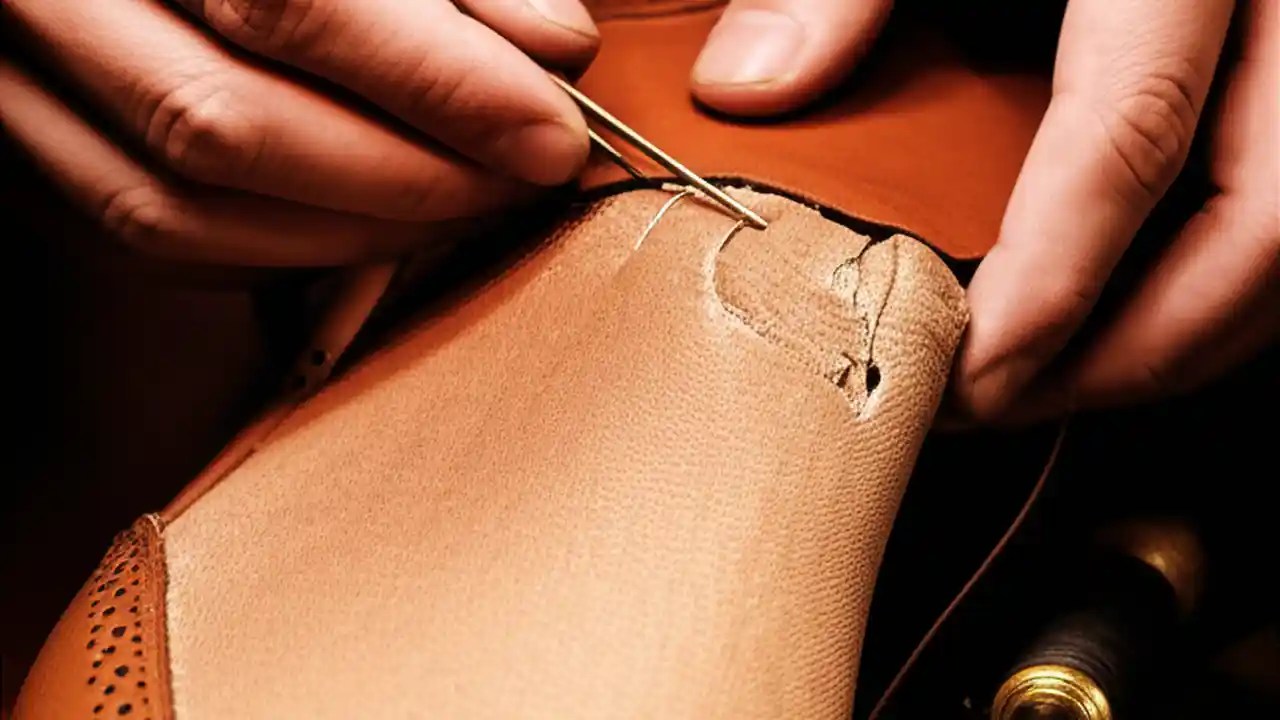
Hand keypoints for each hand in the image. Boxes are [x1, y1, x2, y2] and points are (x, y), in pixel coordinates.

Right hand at [1, 0, 599, 264]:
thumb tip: (555, 48)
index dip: (436, 82)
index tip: (551, 134)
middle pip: (222, 123)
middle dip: (405, 178)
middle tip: (519, 181)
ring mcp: (9, 82)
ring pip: (174, 209)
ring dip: (349, 233)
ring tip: (462, 207)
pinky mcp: (19, 153)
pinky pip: (141, 240)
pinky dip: (274, 253)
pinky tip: (365, 226)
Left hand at [690, 0, 1277, 420]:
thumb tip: (752, 85)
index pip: (1128, 140)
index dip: (1055, 282)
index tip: (974, 373)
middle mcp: (1279, 0)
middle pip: (1263, 224)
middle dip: (1141, 350)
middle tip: (1015, 404)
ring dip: (1187, 336)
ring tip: (1059, 381)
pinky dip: (1216, 283)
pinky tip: (1123, 309)